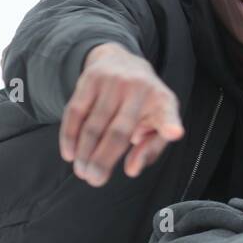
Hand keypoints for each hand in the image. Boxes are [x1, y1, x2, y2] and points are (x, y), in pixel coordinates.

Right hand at [60, 42, 184, 185]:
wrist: (122, 61)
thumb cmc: (144, 103)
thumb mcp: (157, 122)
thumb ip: (151, 148)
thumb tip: (132, 170)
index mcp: (163, 101)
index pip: (168, 115)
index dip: (170, 125)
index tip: (174, 133)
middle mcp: (140, 89)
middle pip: (119, 131)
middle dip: (104, 158)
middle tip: (95, 180)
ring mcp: (113, 82)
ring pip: (94, 124)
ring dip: (85, 152)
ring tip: (82, 172)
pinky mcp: (90, 79)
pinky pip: (75, 112)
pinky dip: (69, 135)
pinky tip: (69, 153)